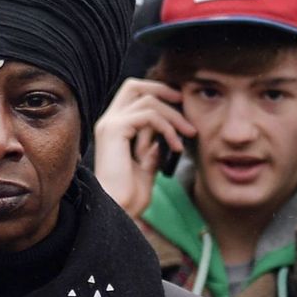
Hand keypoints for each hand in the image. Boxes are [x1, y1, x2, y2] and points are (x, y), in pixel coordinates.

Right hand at [91, 78, 194, 218]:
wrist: (118, 210)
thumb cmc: (129, 196)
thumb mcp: (146, 168)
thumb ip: (151, 150)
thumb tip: (161, 140)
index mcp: (113, 129)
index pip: (133, 95)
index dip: (157, 94)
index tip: (180, 106)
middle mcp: (108, 122)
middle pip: (134, 86)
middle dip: (162, 90)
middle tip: (184, 103)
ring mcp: (110, 124)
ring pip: (148, 101)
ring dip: (174, 116)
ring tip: (188, 134)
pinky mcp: (115, 130)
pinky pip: (149, 115)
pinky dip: (168, 127)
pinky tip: (176, 145)